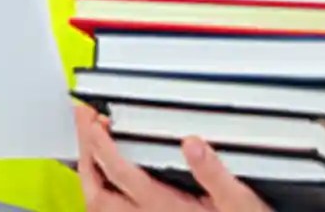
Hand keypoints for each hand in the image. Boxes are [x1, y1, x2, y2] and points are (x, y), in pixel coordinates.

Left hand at [73, 105, 270, 210]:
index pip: (121, 174)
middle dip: (85, 157)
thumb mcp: (241, 203)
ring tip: (88, 143)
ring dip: (89, 174)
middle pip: (97, 195)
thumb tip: (192, 143)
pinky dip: (101, 190)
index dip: (102, 145)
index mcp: (165, 209)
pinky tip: (104, 174)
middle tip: (83, 124)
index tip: (94, 120)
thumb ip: (216, 175)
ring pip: (99, 206)